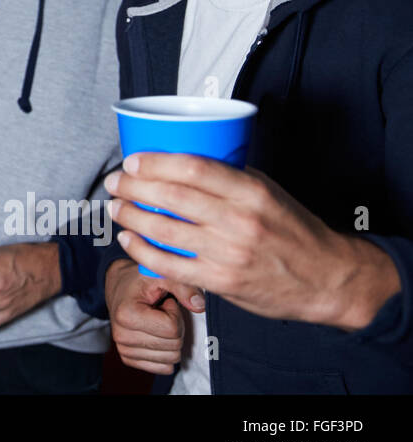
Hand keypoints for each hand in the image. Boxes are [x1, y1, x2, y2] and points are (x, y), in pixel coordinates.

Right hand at [104, 257, 204, 373]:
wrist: (120, 288)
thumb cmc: (140, 282)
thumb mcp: (161, 277)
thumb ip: (183, 287)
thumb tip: (200, 306)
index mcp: (127, 314)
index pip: (172, 329)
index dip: (176, 315)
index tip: (165, 304)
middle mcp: (121, 335)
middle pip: (174, 345)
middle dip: (175, 328)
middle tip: (162, 313)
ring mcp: (124, 349)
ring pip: (171, 358)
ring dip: (171, 340)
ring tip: (157, 322)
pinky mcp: (129, 359)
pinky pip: (163, 368)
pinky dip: (166, 353)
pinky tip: (156, 336)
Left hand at [105, 152, 395, 328]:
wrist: (327, 278)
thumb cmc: (295, 230)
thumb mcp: (269, 191)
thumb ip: (229, 178)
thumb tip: (184, 163)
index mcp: (251, 191)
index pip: (193, 168)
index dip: (156, 163)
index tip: (133, 160)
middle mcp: (238, 220)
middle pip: (172, 196)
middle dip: (133, 186)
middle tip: (115, 181)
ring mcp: (228, 252)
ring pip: (165, 230)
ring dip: (131, 216)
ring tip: (115, 207)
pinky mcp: (221, 280)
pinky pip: (171, 264)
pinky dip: (143, 251)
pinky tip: (128, 239)